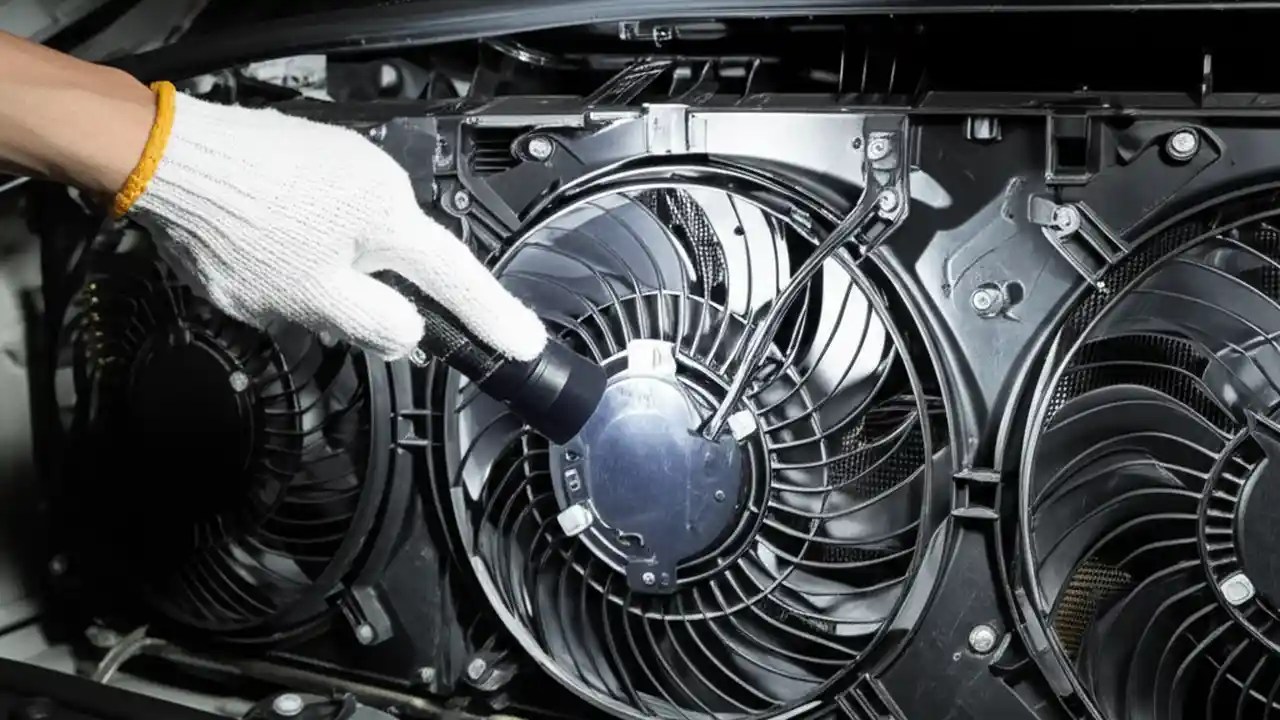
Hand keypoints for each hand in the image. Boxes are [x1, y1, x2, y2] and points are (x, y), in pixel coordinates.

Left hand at [118, 84, 545, 360]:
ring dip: (326, 279)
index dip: (492, 319)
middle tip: (343, 329)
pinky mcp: (296, 161)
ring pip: (350, 246)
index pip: (456, 279)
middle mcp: (373, 182)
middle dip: (373, 301)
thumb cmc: (239, 229)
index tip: (526, 345)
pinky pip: (317, 221)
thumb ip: (374, 323)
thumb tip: (410, 334)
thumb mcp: (312, 300)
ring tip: (270, 290)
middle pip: (395, 263)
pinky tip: (258, 262)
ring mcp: (334, 165)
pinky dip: (299, 253)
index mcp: (389, 217)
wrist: (162, 157)